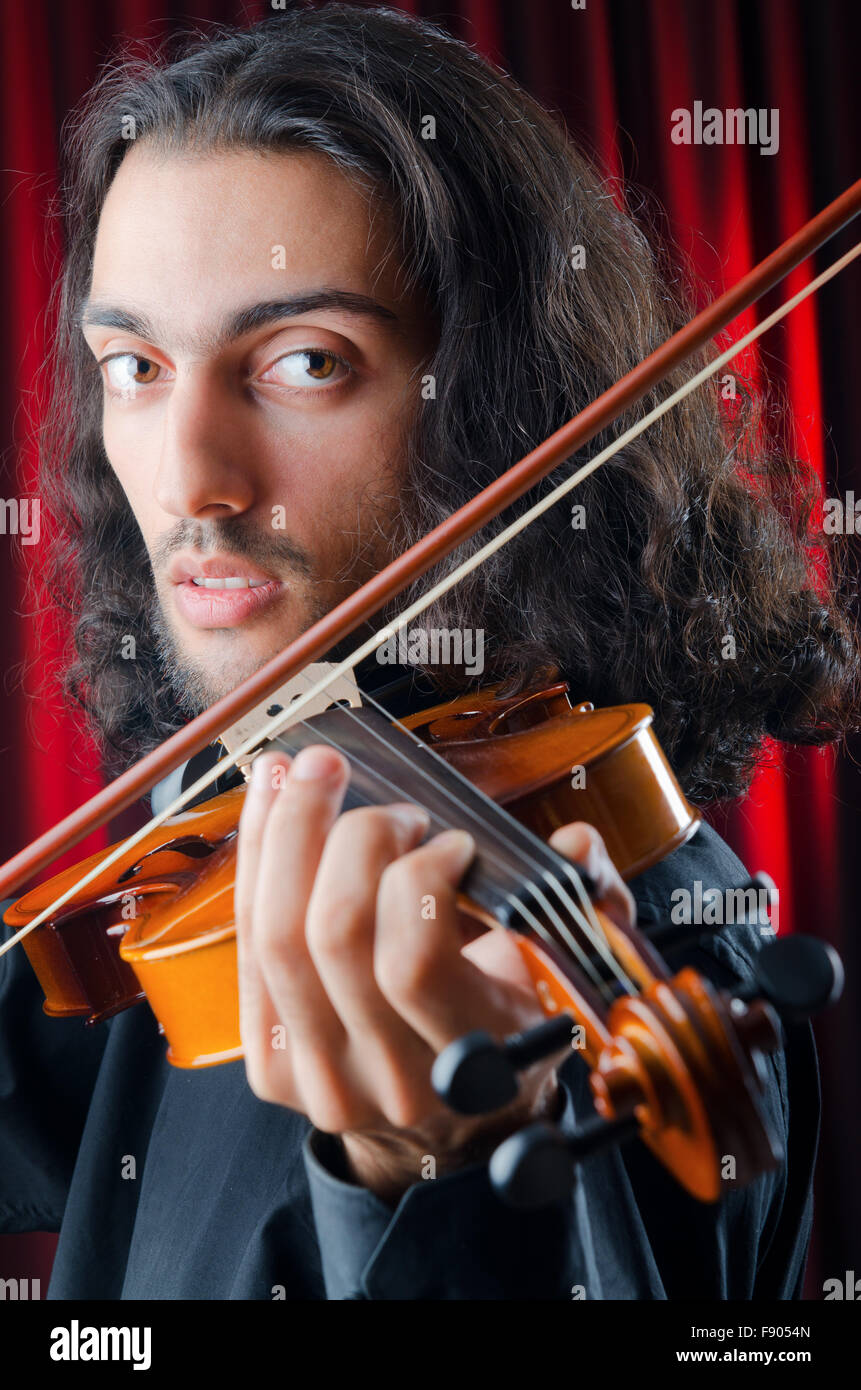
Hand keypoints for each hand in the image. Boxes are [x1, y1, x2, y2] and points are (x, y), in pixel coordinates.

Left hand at [235, 743, 634, 1201]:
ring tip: (311, 769)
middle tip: (390, 803)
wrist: (455, 1126)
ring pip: (272, 933)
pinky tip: (270, 797)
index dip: (421, 879)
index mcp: (472, 1063)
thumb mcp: (565, 979)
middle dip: (353, 836)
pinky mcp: (266, 1061)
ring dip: (288, 829)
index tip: (453, 844)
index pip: (412, 964)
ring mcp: (315, 1076)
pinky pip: (245, 943)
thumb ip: (590, 906)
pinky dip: (255, 857)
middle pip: (332, 936)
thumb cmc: (508, 1032)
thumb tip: (578, 845)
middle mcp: (387, 1080)